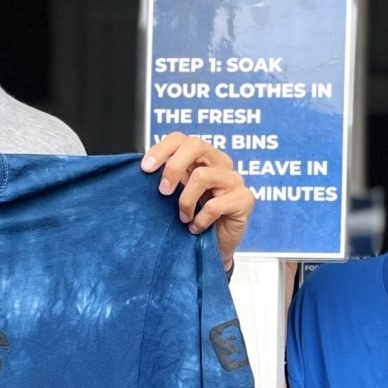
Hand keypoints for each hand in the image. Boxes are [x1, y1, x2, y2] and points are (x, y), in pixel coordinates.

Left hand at [141, 134, 255, 270]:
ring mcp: (234, 180)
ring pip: (202, 176)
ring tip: (183, 218)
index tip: (145, 169)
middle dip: (173, 167)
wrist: (214, 248)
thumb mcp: (177, 195)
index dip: (161, 149)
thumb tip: (143, 169)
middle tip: (163, 191)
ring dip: (186, 201)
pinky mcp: (245, 199)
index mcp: (203, 157)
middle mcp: (220, 163)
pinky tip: (197, 228)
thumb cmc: (195, 218)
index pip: (181, 139)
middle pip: (195, 145)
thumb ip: (167, 179)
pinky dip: (200, 220)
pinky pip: (214, 205)